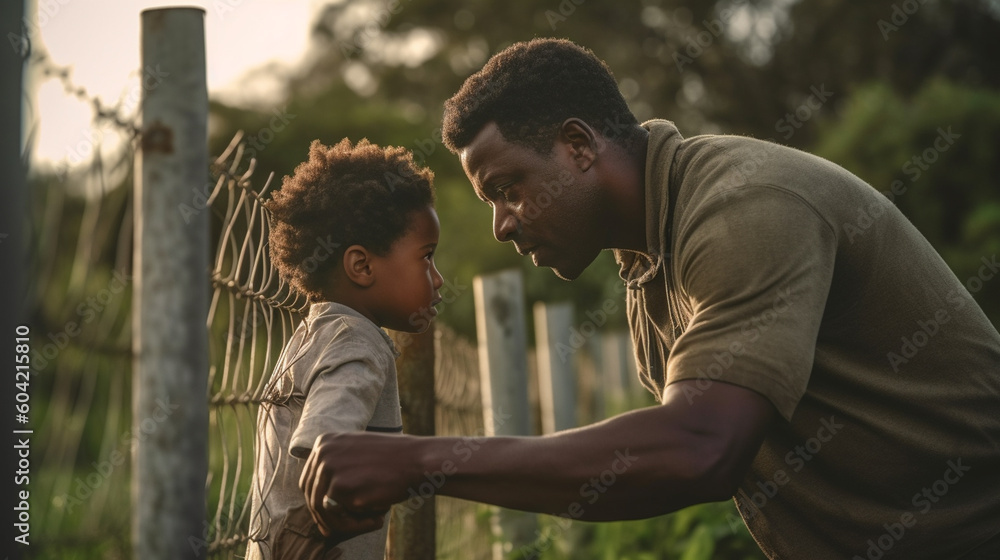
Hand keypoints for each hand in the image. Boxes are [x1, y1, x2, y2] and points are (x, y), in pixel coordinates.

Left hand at [299, 432, 423, 536]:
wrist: (417, 461)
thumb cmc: (393, 461)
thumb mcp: (357, 452)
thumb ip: (336, 465)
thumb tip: (318, 500)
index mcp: (324, 442)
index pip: (308, 480)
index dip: (318, 503)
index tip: (329, 518)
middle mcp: (322, 453)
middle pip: (311, 496)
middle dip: (326, 517)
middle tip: (344, 528)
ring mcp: (330, 469)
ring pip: (322, 510)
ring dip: (343, 524)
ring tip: (371, 522)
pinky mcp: (340, 488)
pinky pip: (338, 518)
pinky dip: (356, 526)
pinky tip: (378, 521)